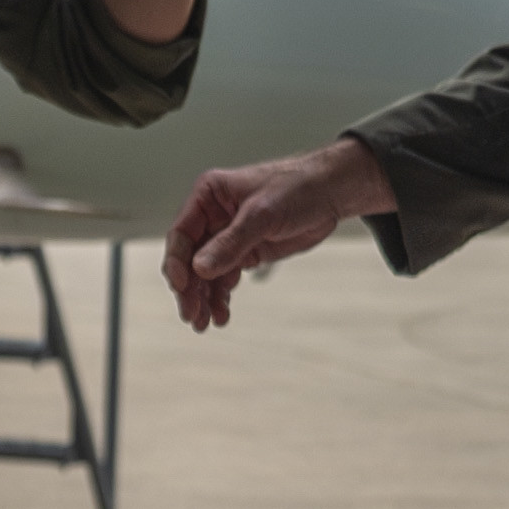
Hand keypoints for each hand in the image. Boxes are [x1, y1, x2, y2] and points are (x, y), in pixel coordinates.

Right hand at [164, 134, 390, 331]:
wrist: (331, 192)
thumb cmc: (298, 186)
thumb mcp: (262, 214)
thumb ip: (231, 242)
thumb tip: (200, 268)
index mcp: (209, 196)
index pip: (181, 233)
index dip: (177, 262)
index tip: (181, 286)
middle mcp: (213, 217)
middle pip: (190, 258)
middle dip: (189, 288)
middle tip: (192, 314)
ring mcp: (228, 237)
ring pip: (206, 273)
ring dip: (204, 298)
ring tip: (206, 322)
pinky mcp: (246, 253)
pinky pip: (225, 278)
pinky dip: (221, 296)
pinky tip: (222, 313)